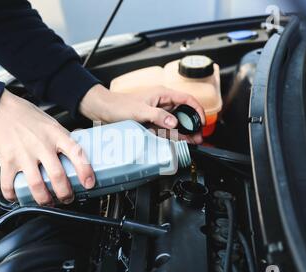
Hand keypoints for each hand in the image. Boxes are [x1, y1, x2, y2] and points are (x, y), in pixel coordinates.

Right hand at [0, 90, 94, 205]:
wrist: (1, 109)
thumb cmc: (28, 117)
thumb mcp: (53, 124)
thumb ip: (64, 141)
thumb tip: (79, 158)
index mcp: (56, 135)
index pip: (76, 153)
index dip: (85, 171)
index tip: (89, 184)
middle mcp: (41, 145)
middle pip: (57, 176)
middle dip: (65, 193)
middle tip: (67, 198)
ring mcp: (23, 154)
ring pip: (36, 185)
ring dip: (44, 199)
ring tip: (48, 202)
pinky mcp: (7, 161)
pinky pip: (9, 185)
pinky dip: (14, 196)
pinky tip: (19, 197)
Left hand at [79, 84, 205, 143]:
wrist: (103, 110)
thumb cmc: (118, 105)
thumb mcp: (140, 111)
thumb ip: (158, 116)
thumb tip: (174, 123)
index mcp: (162, 94)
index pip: (187, 99)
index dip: (197, 110)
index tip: (202, 121)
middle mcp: (162, 103)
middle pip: (184, 113)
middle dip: (193, 124)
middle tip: (198, 136)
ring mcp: (157, 114)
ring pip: (176, 123)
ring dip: (185, 132)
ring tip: (193, 141)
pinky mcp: (152, 123)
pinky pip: (166, 130)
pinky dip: (174, 136)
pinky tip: (180, 142)